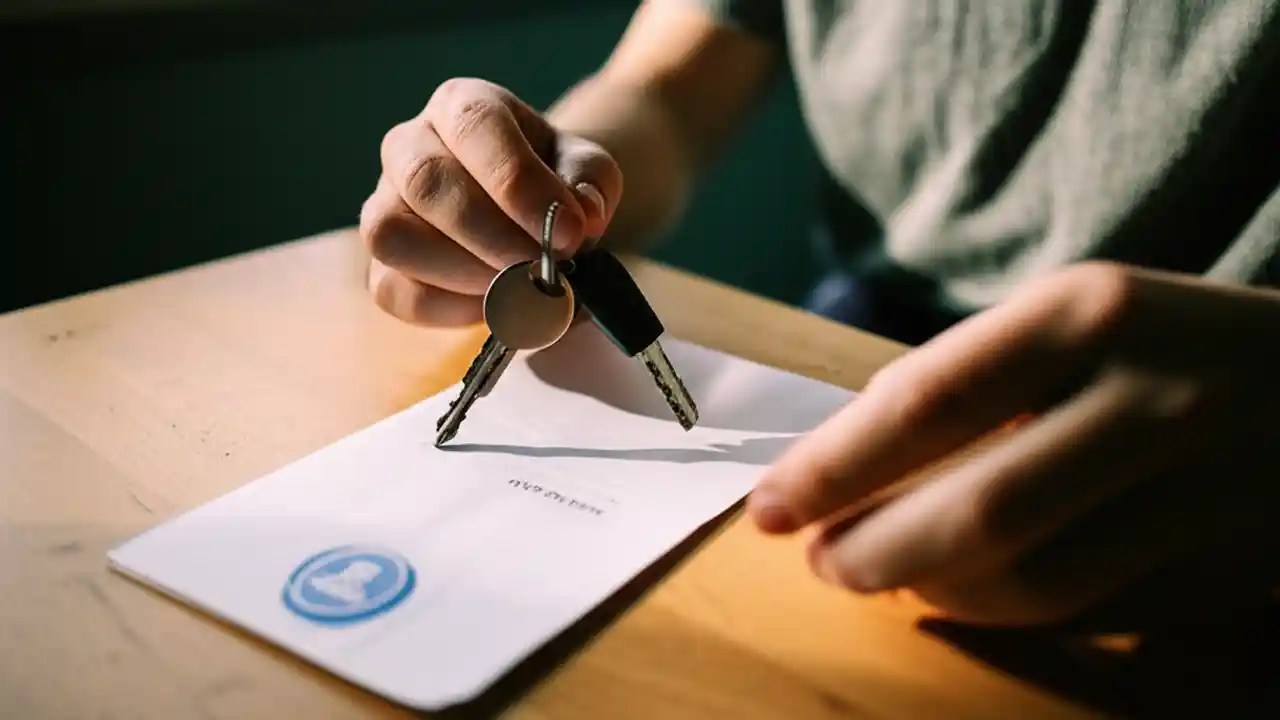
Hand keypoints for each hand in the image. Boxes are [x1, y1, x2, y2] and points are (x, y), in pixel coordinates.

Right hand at [360, 78, 622, 325]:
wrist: (526, 213)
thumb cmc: (549, 181)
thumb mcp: (584, 169)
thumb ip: (589, 183)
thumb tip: (582, 215)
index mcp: (461, 106)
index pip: (475, 127)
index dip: (520, 183)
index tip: (570, 230)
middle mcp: (408, 145)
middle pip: (426, 182)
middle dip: (492, 236)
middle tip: (542, 269)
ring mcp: (383, 203)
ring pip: (392, 236)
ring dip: (463, 272)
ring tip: (517, 289)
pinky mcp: (380, 261)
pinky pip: (393, 290)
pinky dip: (448, 308)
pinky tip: (494, 306)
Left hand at [749, 262, 1279, 625]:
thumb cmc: (1172, 341)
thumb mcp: (1080, 318)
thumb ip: (973, 377)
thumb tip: (845, 459)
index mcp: (1091, 311)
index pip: (927, 401)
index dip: (832, 466)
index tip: (767, 507)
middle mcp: (1154, 395)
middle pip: (977, 509)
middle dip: (873, 551)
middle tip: (820, 562)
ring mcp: (1206, 486)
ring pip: (1036, 581)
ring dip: (936, 591)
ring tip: (882, 576)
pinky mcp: (1235, 563)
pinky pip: (1096, 616)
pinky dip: (1014, 619)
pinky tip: (967, 600)